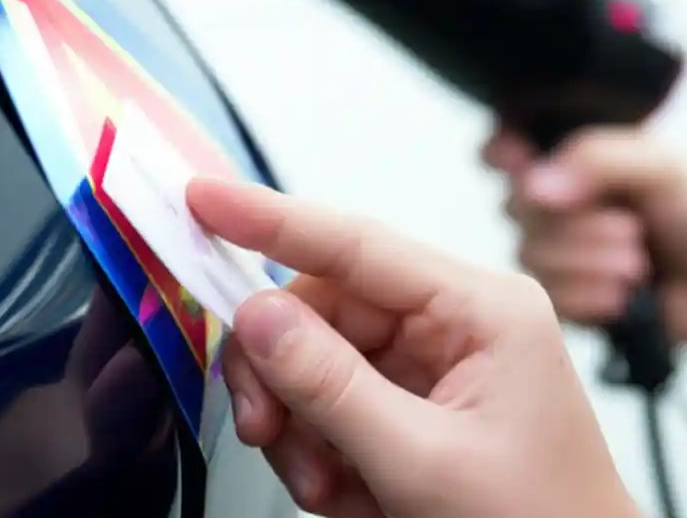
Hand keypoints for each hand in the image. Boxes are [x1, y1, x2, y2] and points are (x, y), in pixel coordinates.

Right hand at [187, 178, 636, 517]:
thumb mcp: (425, 463)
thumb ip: (332, 386)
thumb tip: (258, 316)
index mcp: (481, 310)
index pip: (355, 244)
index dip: (269, 218)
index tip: (205, 199)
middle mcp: (453, 326)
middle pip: (320, 313)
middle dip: (284, 377)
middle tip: (265, 427)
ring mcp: (429, 368)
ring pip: (314, 365)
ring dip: (302, 430)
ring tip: (330, 485)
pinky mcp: (410, 408)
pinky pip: (330, 407)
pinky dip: (320, 454)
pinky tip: (350, 493)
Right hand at [482, 126, 686, 347]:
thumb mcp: (661, 166)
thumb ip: (594, 159)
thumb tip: (535, 185)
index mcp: (571, 156)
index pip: (503, 145)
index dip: (503, 156)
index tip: (524, 167)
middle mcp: (554, 200)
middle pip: (513, 205)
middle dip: (575, 225)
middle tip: (630, 228)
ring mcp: (554, 250)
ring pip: (529, 253)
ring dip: (589, 263)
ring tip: (638, 265)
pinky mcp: (561, 296)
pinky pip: (546, 296)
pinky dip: (589, 297)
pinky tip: (624, 297)